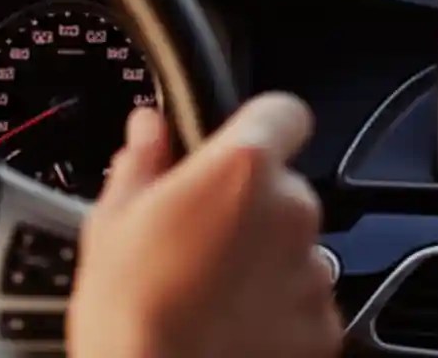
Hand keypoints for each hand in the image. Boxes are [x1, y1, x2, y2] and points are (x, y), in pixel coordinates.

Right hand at [67, 94, 340, 357]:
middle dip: (250, 207)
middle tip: (200, 240)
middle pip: (283, 187)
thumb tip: (149, 128)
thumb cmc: (128, 312)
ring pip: (294, 245)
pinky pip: (305, 299)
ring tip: (212, 290)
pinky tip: (235, 324)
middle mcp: (291, 209)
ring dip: (265, 258)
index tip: (238, 145)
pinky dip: (279, 307)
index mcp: (242, 168)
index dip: (263, 126)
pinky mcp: (324, 322)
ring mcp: (313, 268)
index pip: (284, 113)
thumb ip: (143, 163)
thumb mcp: (112, 223)